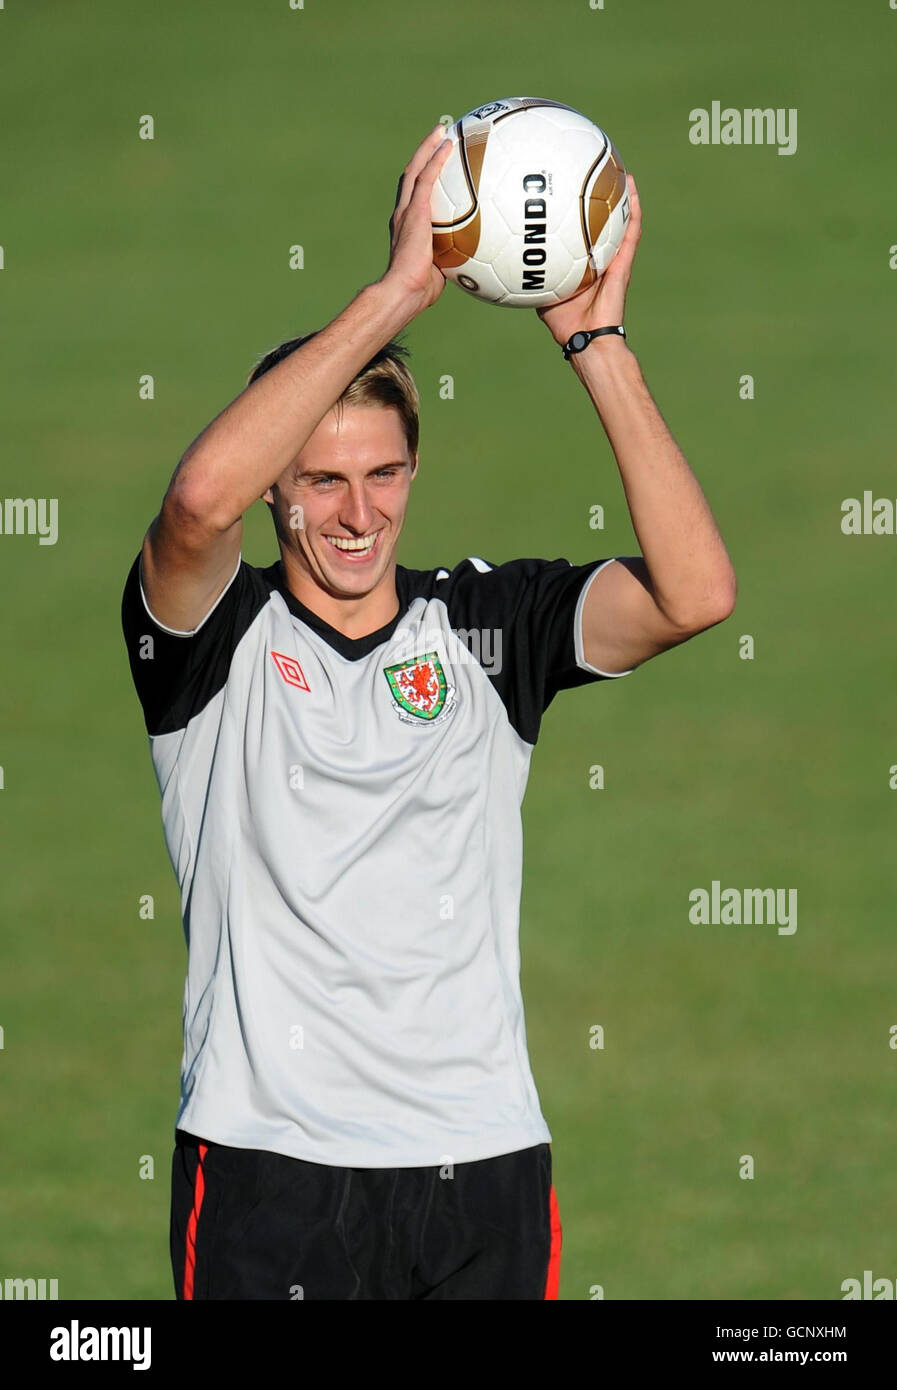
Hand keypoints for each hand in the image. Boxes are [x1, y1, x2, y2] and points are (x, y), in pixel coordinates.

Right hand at [379, 124, 453, 315]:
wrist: (405, 290)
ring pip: (415, 169)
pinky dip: (435, 159)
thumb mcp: (440, 272)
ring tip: (441, 130)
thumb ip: (452, 260)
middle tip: (438, 137)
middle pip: (411, 175)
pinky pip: (426, 178)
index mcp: (406, 227)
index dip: (423, 179)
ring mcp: (406, 210)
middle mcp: (402, 214)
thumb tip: (471, 264)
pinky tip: (447, 145)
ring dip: (428, 148)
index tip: (435, 166)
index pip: (414, 197)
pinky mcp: (414, 211)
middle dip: (424, 154)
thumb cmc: (421, 290)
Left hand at [538, 173, 641, 346]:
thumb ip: (530, 274)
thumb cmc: (564, 322)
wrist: (586, 338)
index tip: (572, 190)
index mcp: (584, 264)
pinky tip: (631, 189)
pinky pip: (631, 232)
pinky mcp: (624, 263)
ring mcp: (614, 259)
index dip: (579, 213)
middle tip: (597, 173)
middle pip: (603, 223)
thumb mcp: (541, 292)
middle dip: (602, 199)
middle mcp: (600, 258)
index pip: (582, 233)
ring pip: (621, 222)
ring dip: (623, 197)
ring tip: (619, 171)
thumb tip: (507, 258)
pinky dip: (633, 210)